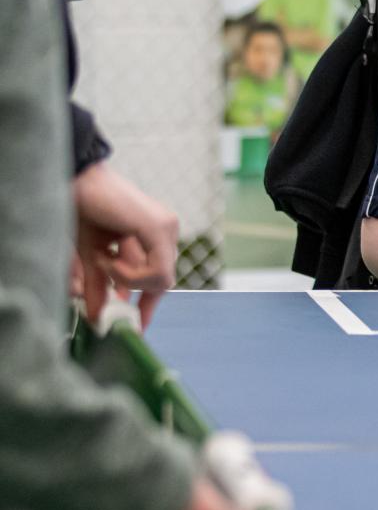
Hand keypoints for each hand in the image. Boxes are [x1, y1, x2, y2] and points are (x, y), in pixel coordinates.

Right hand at [73, 163, 180, 328]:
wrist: (79, 182)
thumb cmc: (86, 212)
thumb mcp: (93, 256)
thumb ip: (99, 285)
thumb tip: (97, 316)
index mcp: (155, 238)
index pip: (161, 278)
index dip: (149, 305)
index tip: (136, 328)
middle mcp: (167, 233)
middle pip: (161, 283)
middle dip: (132, 293)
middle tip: (106, 291)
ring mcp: (167, 229)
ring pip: (161, 280)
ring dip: (125, 279)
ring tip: (103, 260)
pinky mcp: (159, 228)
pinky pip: (156, 272)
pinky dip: (129, 273)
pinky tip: (109, 257)